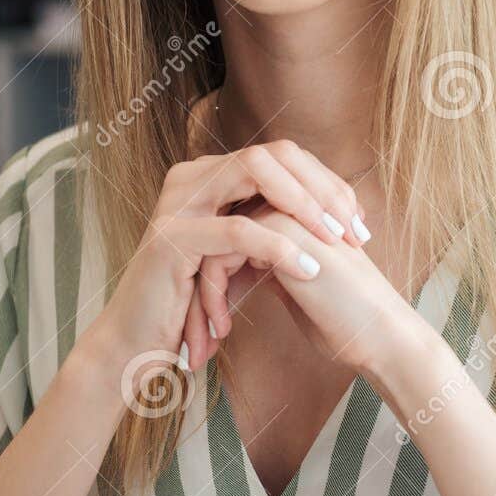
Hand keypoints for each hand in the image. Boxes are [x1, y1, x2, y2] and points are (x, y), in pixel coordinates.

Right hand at [80, 140, 369, 393]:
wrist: (137, 342)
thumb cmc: (192, 304)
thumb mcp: (242, 258)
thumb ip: (273, 228)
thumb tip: (332, 212)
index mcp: (210, 176)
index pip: (282, 156)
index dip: (327, 183)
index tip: (359, 222)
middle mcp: (191, 176)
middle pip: (273, 153)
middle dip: (323, 188)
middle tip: (355, 229)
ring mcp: (178, 201)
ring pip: (255, 172)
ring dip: (305, 205)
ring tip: (337, 241)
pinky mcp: (172, 237)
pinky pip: (237, 230)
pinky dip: (279, 247)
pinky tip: (308, 268)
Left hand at [184, 200, 420, 379]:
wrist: (382, 336)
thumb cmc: (345, 322)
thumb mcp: (298, 290)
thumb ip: (269, 271)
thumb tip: (230, 274)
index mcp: (291, 219)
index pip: (228, 239)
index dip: (211, 283)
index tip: (204, 325)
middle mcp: (285, 208)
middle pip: (215, 240)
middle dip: (198, 290)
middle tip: (192, 336)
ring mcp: (283, 214)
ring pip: (211, 248)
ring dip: (201, 299)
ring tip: (200, 342)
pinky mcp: (277, 232)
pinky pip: (218, 257)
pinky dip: (212, 299)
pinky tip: (220, 334)